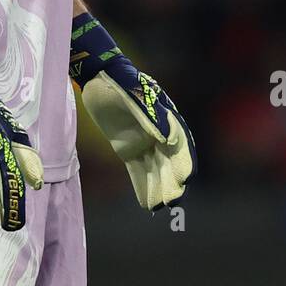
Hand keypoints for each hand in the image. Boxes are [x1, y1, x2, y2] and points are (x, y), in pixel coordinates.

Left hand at [70, 12, 195, 211]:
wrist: (99, 77)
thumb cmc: (121, 81)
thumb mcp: (135, 96)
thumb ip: (151, 117)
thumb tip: (168, 139)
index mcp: (167, 119)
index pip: (180, 145)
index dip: (184, 162)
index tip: (185, 179)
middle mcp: (159, 134)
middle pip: (169, 162)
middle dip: (171, 181)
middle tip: (173, 202)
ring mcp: (144, 142)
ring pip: (154, 169)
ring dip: (157, 188)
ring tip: (159, 208)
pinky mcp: (128, 149)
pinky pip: (138, 171)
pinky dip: (142, 185)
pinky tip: (146, 203)